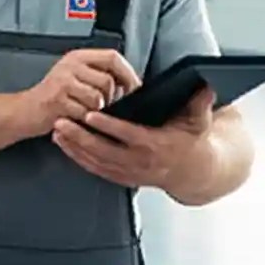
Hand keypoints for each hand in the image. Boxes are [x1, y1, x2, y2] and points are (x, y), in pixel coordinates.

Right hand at [19, 49, 141, 136]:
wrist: (26, 111)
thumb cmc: (56, 97)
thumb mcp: (76, 77)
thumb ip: (98, 74)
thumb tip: (131, 84)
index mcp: (78, 57)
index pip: (112, 57)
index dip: (127, 74)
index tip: (134, 89)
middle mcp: (69, 65)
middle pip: (107, 81)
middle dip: (112, 99)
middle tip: (106, 108)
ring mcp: (62, 82)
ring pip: (98, 99)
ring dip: (97, 111)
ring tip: (86, 113)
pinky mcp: (56, 100)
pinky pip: (84, 112)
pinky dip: (84, 120)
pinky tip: (76, 119)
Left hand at [51, 85, 216, 190]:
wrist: (193, 173)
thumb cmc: (192, 142)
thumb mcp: (199, 122)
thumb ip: (200, 104)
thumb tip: (207, 86)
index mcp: (156, 145)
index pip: (128, 135)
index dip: (108, 126)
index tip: (90, 114)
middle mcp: (140, 162)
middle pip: (104, 150)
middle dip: (80, 136)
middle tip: (61, 121)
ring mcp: (129, 173)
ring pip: (96, 162)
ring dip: (74, 147)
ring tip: (56, 130)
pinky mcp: (122, 178)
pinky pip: (96, 170)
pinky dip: (78, 158)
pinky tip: (63, 145)